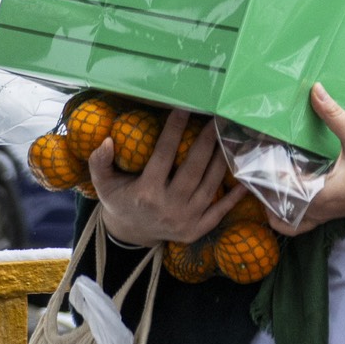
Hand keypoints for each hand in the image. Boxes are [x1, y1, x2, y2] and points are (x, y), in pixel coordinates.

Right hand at [88, 109, 245, 246]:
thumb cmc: (120, 201)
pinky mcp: (197, 230)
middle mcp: (168, 207)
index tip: (184, 109)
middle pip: (193, 169)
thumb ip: (100, 163)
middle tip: (216, 119)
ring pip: (210, 186)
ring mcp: (186, 220)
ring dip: (221, 161)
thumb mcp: (103, 185)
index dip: (174, 130)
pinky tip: (244, 179)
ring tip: (228, 138)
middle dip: (207, 142)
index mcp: (146, 193)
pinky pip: (220, 211)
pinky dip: (233, 196)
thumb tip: (107, 140)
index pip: (164, 155)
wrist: (131, 235)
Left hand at [269, 84, 344, 236]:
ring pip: (286, 220)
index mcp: (319, 195)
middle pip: (276, 208)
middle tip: (254, 167)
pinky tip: (289, 192)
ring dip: (273, 205)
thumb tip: (315, 90)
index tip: (250, 158)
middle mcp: (317, 210)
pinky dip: (289, 212)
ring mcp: (324, 215)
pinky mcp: (331, 213)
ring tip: (267, 182)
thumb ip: (334, 116)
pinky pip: (301, 220)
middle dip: (262, 191)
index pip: (278, 190)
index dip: (262, 175)